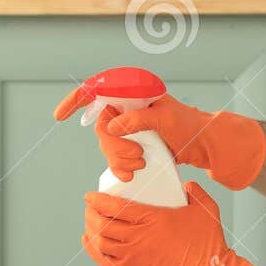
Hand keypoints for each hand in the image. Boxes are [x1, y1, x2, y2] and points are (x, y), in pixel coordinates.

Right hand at [54, 89, 265, 190]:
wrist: (204, 146)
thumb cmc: (189, 126)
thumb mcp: (166, 119)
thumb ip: (138, 120)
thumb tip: (112, 126)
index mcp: (132, 95)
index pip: (97, 91)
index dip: (75, 101)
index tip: (60, 116)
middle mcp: (126, 109)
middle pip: (100, 126)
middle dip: (114, 146)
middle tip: (137, 156)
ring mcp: (128, 129)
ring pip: (106, 145)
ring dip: (120, 159)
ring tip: (141, 164)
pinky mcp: (131, 147)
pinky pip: (114, 159)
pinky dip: (121, 168)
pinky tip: (132, 175)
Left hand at [82, 181, 265, 265]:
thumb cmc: (208, 242)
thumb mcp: (205, 208)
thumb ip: (194, 191)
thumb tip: (184, 185)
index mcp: (153, 219)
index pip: (115, 208)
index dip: (98, 201)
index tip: (90, 195)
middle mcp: (139, 238)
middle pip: (103, 225)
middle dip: (91, 214)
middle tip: (90, 207)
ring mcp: (135, 256)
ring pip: (101, 243)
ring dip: (91, 231)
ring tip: (90, 222)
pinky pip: (106, 263)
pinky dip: (94, 252)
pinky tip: (91, 242)